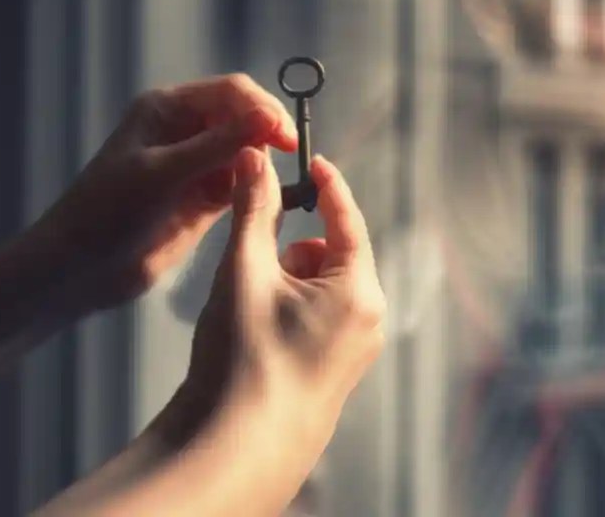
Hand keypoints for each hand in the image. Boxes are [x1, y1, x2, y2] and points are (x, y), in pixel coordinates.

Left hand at [35, 74, 298, 313]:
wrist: (79, 269)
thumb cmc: (110, 211)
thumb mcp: (165, 172)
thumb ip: (219, 144)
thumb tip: (272, 118)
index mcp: (167, 108)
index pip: (231, 92)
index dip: (263, 109)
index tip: (287, 138)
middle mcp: (184, 128)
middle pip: (244, 115)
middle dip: (267, 133)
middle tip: (289, 159)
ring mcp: (195, 163)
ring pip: (247, 149)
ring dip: (261, 162)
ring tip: (265, 185)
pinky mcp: (203, 196)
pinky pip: (241, 180)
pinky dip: (254, 187)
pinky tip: (259, 200)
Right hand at [177, 150, 384, 460]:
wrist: (233, 445)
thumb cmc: (242, 359)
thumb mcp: (245, 271)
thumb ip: (253, 209)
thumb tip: (255, 159)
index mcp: (359, 292)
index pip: (348, 219)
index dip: (326, 185)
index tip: (309, 159)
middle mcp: (370, 319)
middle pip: (334, 252)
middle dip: (293, 246)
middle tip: (255, 260)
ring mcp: (357, 347)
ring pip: (324, 284)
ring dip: (289, 277)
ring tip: (250, 307)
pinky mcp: (338, 367)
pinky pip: (321, 314)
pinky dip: (292, 305)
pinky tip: (259, 329)